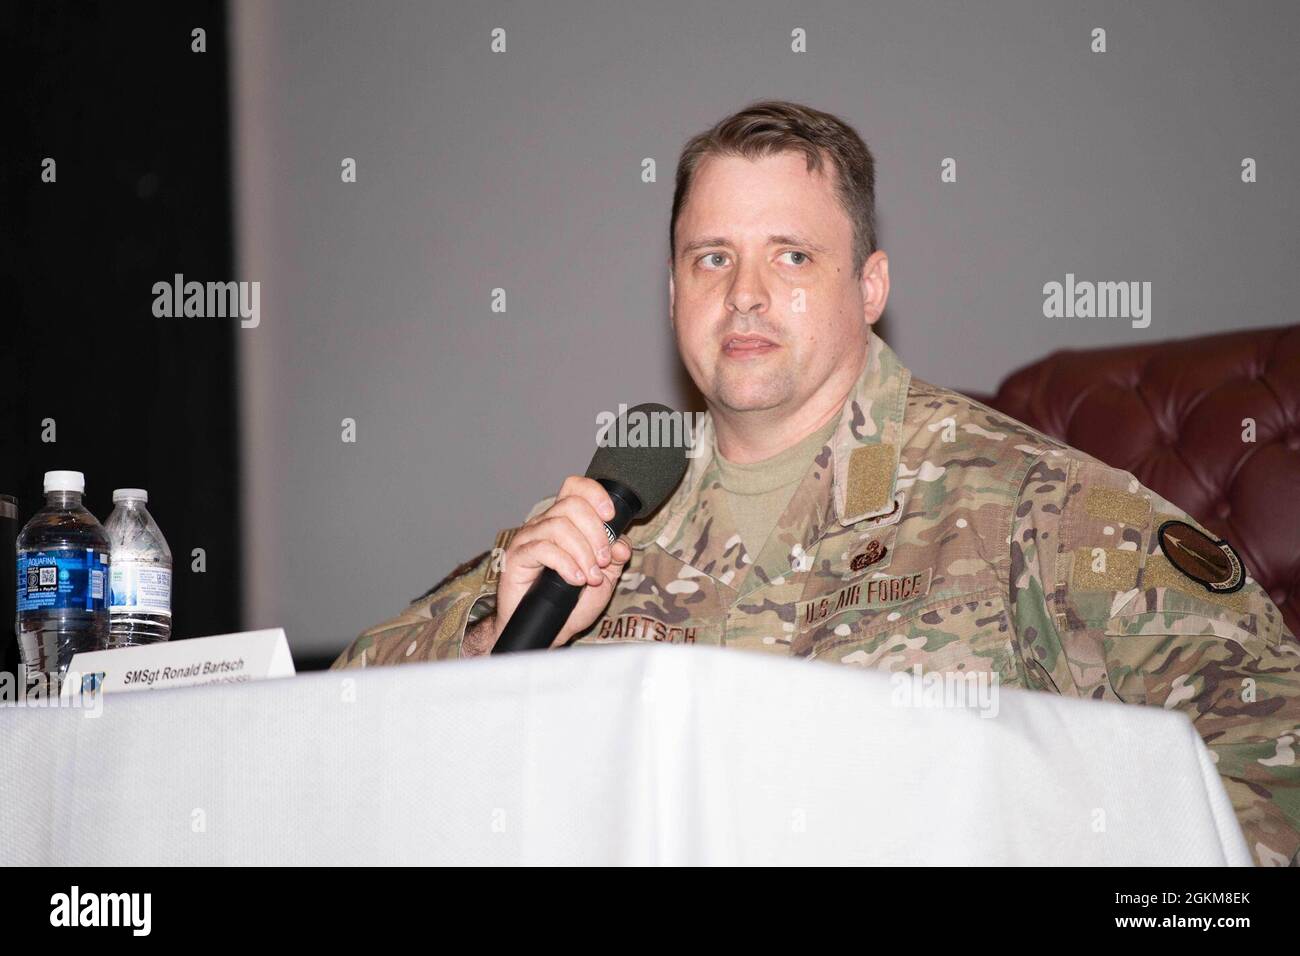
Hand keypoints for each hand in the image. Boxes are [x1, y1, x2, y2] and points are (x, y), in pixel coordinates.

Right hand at [491, 476, 632, 648]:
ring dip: (583, 553)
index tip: (610, 516)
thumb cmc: (572, 602)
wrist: (548, 630)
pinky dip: (566, 564)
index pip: (575, 487)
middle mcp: (545, 523)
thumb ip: (614, 557)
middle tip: (603, 560)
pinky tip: (575, 580)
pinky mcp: (517, 556)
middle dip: (595, 533)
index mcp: (566, 521)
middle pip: (572, 504)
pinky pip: (543, 548)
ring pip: (560, 526)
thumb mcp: (604, 577)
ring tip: (591, 577)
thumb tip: (621, 544)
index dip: (595, 494)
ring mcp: (529, 538)